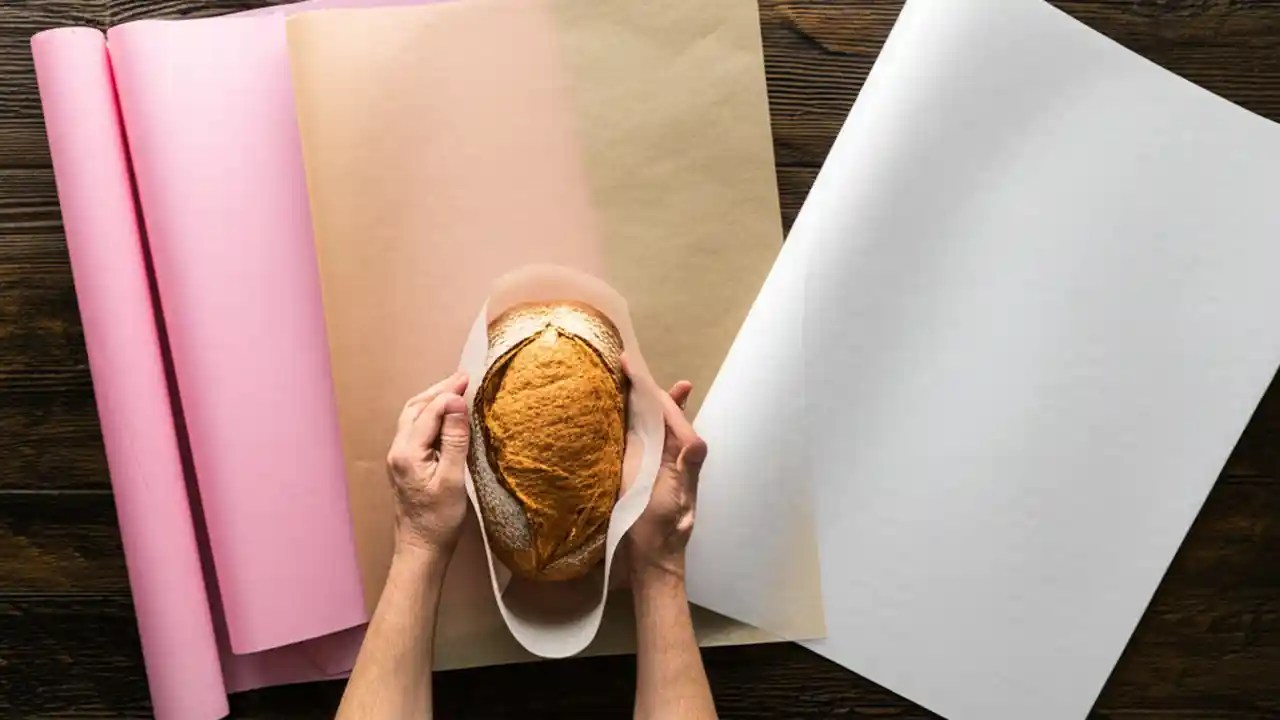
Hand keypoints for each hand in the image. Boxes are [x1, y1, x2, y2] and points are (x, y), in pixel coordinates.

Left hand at [385, 371, 471, 555]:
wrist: (421, 549)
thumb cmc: (439, 520)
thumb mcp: (453, 480)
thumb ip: (455, 440)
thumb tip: (456, 403)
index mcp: (407, 452)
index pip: (429, 412)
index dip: (449, 395)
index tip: (470, 380)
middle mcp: (397, 450)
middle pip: (415, 408)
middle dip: (438, 390)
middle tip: (463, 378)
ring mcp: (399, 457)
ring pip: (413, 417)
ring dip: (433, 400)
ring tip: (455, 389)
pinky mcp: (405, 464)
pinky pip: (415, 429)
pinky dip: (430, 415)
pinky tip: (446, 416)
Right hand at [627, 378, 707, 583]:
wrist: (650, 560)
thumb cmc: (664, 530)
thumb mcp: (677, 499)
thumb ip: (685, 469)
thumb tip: (694, 439)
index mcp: (681, 452)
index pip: (667, 410)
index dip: (652, 387)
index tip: (632, 365)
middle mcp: (667, 452)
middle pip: (658, 411)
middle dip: (647, 387)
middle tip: (628, 362)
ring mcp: (651, 462)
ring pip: (646, 423)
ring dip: (638, 400)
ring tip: (628, 375)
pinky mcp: (635, 474)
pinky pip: (632, 440)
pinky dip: (627, 422)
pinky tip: (618, 411)